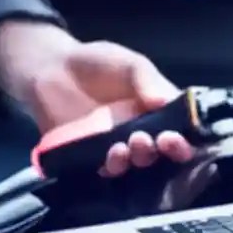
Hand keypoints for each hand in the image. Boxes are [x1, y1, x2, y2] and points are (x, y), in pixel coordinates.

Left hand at [0, 22, 194, 176]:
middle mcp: (142, 132)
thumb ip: (147, 79)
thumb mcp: (128, 63)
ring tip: (126, 147)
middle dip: (162, 152)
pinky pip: (106, 170)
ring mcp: (117, 147)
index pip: (180, 130)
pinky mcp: (92, 157)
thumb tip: (167, 100)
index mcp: (157, 111)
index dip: (182, 139)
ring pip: (136, 164)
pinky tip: (109, 157)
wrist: (50, 70)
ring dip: (136, 160)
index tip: (174, 137)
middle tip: (152, 141)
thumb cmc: (95, 63)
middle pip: (162, 152)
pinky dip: (111, 168)